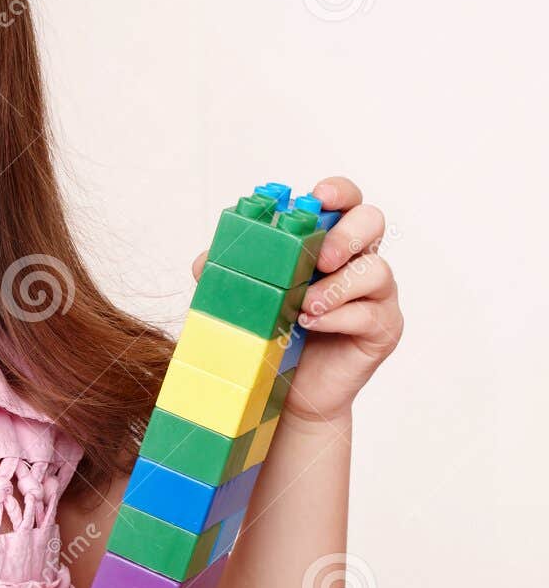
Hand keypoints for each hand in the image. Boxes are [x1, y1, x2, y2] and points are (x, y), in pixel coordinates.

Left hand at [193, 176, 401, 426]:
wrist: (285, 395)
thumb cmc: (271, 339)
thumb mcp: (242, 299)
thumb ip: (228, 274)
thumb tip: (204, 260)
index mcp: (326, 242)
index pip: (344, 201)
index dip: (337, 192)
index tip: (319, 198)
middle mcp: (356, 261)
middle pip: (372, 222)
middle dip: (346, 235)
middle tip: (320, 259)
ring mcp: (375, 295)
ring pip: (376, 269)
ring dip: (336, 285)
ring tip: (304, 306)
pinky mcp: (383, 328)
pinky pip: (371, 313)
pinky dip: (339, 316)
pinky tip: (312, 325)